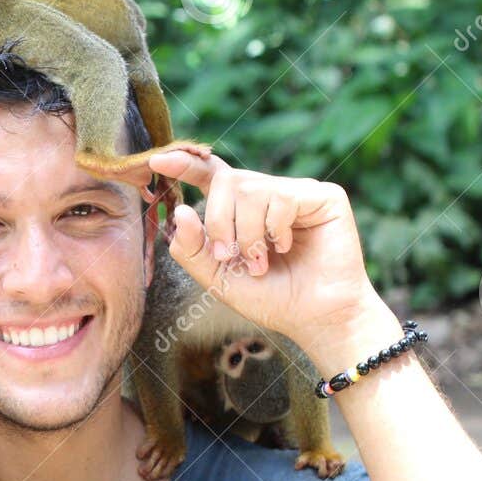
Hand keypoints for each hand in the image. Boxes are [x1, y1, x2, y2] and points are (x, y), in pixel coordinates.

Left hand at [148, 150, 394, 365]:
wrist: (312, 317)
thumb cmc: (268, 297)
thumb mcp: (217, 277)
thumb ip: (191, 248)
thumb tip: (179, 211)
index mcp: (240, 210)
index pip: (211, 176)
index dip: (186, 166)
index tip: (157, 163)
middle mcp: (268, 195)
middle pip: (226, 181)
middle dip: (218, 221)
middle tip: (228, 256)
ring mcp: (296, 192)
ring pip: (251, 188)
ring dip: (247, 232)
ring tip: (260, 261)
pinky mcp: (324, 196)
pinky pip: (283, 196)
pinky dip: (275, 228)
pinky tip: (285, 247)